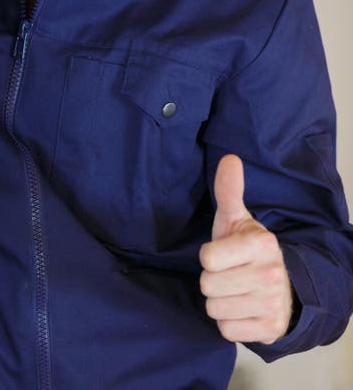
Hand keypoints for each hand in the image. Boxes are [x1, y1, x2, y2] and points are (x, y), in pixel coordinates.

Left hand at [199, 154, 293, 343]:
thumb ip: (229, 191)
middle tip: (229, 274)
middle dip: (213, 281)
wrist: (282, 287)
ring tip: (235, 291)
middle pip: (207, 285)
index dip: (210, 257)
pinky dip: (229, 322)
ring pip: (215, 309)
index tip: (224, 254)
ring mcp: (271, 304)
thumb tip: (229, 158)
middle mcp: (270, 274)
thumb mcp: (237, 219)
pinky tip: (242, 309)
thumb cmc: (248, 250)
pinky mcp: (268, 330)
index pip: (207, 258)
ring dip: (219, 302)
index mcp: (261, 243)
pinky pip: (226, 330)